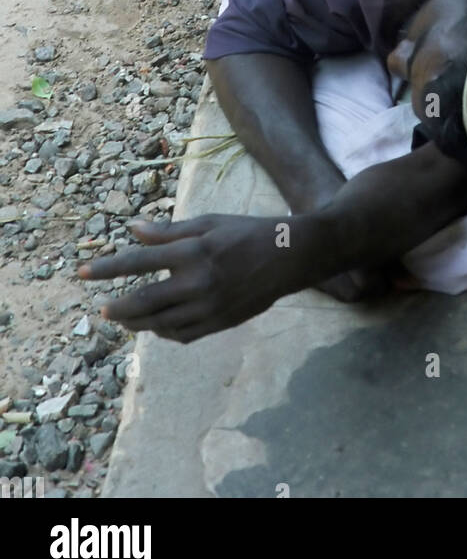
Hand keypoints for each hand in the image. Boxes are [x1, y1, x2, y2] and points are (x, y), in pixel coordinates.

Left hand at [78, 214, 295, 343]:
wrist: (291, 257)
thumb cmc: (248, 232)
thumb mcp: (209, 222)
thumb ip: (170, 231)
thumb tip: (133, 229)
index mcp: (193, 252)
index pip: (138, 261)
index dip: (107, 268)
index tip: (83, 272)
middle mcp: (198, 282)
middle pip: (143, 301)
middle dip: (117, 308)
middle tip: (102, 310)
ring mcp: (209, 307)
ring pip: (160, 323)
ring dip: (137, 323)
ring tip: (125, 319)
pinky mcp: (219, 323)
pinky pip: (182, 335)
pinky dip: (164, 332)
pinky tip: (157, 325)